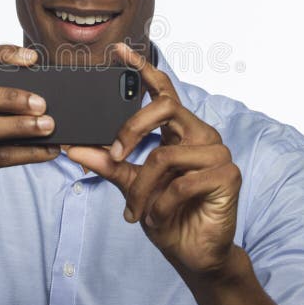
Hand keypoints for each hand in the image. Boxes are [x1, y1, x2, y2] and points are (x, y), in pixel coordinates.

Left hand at [67, 43, 241, 279]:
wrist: (193, 253)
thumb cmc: (167, 214)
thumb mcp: (131, 186)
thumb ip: (109, 164)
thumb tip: (75, 148)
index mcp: (180, 130)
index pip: (162, 91)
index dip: (143, 68)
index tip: (119, 51)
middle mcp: (201, 134)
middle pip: (164, 107)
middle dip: (132, 128)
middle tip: (115, 153)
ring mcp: (217, 152)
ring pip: (165, 154)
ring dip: (142, 186)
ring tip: (136, 209)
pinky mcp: (228, 174)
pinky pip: (181, 181)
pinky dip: (161, 202)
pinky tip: (158, 216)